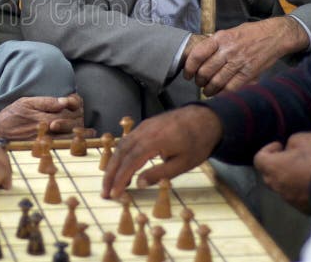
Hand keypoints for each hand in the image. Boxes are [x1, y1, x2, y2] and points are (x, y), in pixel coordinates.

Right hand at [0, 94, 91, 139]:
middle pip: (72, 124)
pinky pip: (64, 148)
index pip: (69, 111)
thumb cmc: (11, 116)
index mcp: (44, 116)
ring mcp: (46, 142)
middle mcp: (47, 131)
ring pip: (71, 138)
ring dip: (82, 135)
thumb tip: (65, 101)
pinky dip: (74, 145)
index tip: (77, 103)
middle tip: (84, 115)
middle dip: (80, 119)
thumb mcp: (25, 102)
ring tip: (91, 133)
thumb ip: (46, 101)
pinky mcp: (44, 151)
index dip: (76, 105)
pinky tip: (80, 143)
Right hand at [101, 105, 222, 199]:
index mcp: (154, 141)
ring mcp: (143, 127)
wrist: (205, 118)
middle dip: (110, 173)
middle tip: (104, 191)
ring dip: (113, 164)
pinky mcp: (145, 126)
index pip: (130, 161)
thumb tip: (138, 183)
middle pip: (120, 152)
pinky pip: (127, 140)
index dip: (120, 178)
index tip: (113, 193)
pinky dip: (121, 155)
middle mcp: (144, 131)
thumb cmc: (197, 142)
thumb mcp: (183, 163)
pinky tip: (122, 167)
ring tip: (110, 183)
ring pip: (121, 145)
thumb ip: (159, 174)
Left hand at [183, 17, 309, 94]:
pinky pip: (232, 88)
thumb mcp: (229, 32)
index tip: (187, 74)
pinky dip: (223, 93)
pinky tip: (220, 94)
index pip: (197, 55)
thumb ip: (214, 44)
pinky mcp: (249, 73)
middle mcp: (228, 50)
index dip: (189, 68)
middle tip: (199, 83)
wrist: (275, 35)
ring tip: (207, 90)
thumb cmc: (250, 33)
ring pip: (216, 82)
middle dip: (199, 81)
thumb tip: (198, 56)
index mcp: (220, 38)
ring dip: (209, 89)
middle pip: (205, 71)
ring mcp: (239, 62)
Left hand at [253, 133, 310, 213]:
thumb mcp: (304, 138)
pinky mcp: (301, 207)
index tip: (281, 146)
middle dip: (277, 164)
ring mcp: (287, 198)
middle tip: (291, 157)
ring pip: (281, 185)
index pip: (259, 158)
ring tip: (304, 170)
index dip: (268, 149)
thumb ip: (291, 142)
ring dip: (288, 177)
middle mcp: (275, 185)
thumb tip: (290, 148)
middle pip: (268, 173)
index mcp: (272, 167)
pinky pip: (295, 195)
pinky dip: (299, 188)